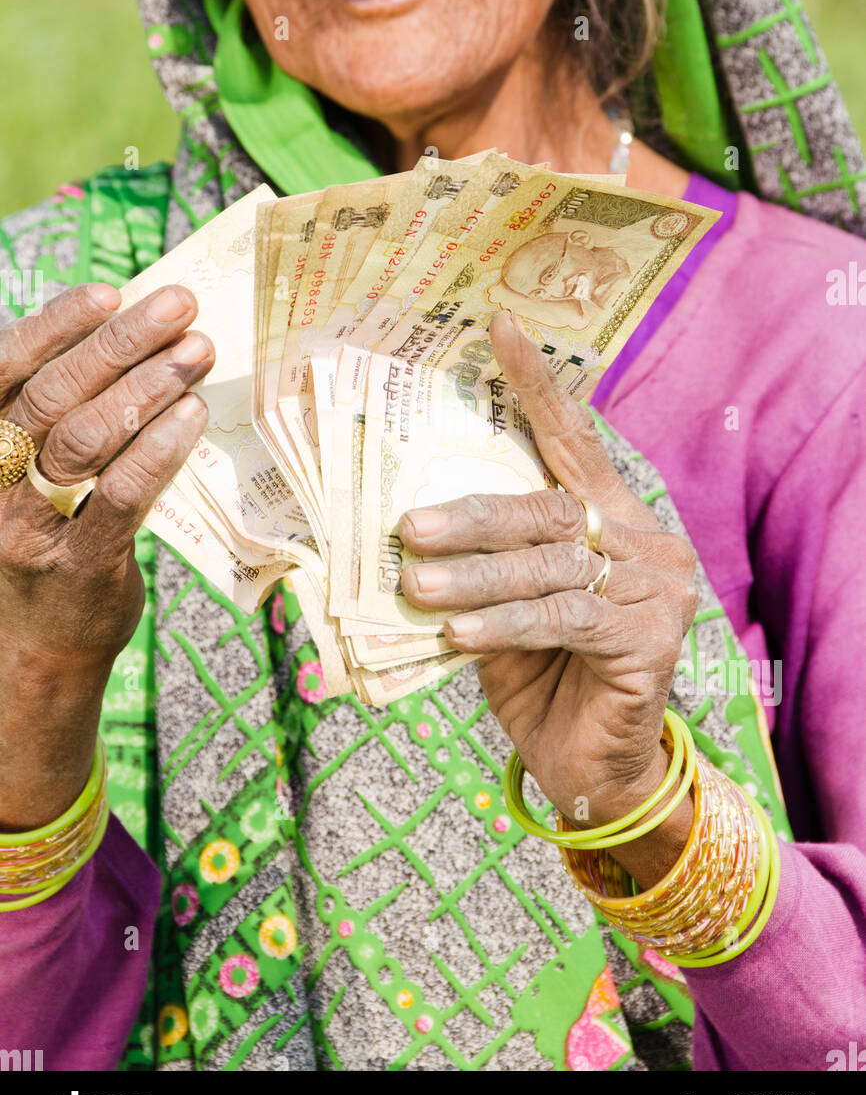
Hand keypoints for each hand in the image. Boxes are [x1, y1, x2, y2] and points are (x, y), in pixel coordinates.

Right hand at [0, 281, 213, 825]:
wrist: (32, 650)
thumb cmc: (37, 538)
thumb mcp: (23, 471)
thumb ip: (55, 412)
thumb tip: (118, 336)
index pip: (4, 370)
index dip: (55, 326)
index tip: (111, 291)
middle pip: (53, 396)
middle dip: (121, 343)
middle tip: (180, 308)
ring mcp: (28, 528)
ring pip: (86, 442)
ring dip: (149, 387)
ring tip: (198, 351)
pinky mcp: (78, 567)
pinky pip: (120, 498)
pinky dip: (158, 451)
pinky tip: (193, 417)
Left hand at [398, 311, 698, 886]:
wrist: (592, 768)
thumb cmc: (539, 675)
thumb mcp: (499, 609)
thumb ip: (479, 564)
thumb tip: (402, 524)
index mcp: (607, 515)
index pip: (570, 439)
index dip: (535, 385)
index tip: (498, 326)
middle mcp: (642, 539)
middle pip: (548, 508)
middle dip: (472, 516)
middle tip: (406, 527)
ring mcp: (656, 588)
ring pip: (550, 565)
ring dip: (475, 577)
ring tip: (416, 585)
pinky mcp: (651, 639)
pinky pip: (564, 619)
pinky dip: (505, 626)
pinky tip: (458, 635)